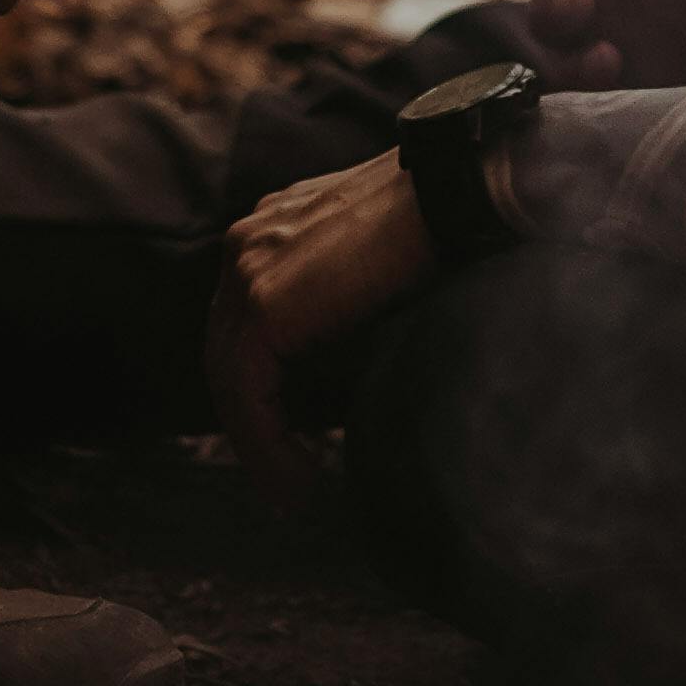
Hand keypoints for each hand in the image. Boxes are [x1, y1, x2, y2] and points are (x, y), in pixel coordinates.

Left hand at [211, 151, 434, 485]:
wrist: (457, 190)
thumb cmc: (443, 228)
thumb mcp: (379, 271)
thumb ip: (346, 312)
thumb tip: (345, 388)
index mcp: (274, 228)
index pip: (247, 324)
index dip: (265, 389)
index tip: (297, 440)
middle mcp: (249, 242)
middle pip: (228, 353)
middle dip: (255, 422)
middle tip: (290, 478)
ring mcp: (248, 267)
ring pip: (229, 378)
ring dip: (258, 446)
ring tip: (296, 494)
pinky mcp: (264, 303)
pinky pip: (245, 392)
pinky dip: (265, 445)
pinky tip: (298, 485)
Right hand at [527, 0, 685, 89]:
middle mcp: (606, 5)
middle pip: (549, 10)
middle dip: (551, 8)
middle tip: (579, 3)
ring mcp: (623, 54)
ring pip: (566, 61)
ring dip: (569, 57)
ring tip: (603, 54)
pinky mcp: (647, 95)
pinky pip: (604, 102)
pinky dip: (598, 92)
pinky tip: (620, 75)